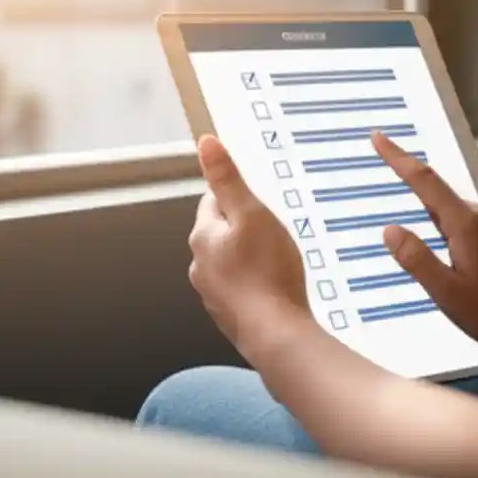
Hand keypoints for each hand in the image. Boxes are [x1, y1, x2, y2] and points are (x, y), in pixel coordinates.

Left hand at [188, 136, 313, 360]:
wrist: (276, 334)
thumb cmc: (268, 272)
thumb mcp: (252, 213)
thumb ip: (228, 179)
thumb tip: (205, 143)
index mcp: (202, 237)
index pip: (213, 201)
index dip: (238, 199)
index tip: (259, 203)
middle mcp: (200, 266)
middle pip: (220, 233)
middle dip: (244, 229)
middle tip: (274, 233)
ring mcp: (213, 293)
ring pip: (230, 263)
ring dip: (249, 259)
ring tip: (277, 262)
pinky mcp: (229, 315)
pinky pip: (241, 289)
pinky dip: (255, 285)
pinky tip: (275, 289)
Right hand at [372, 133, 477, 362]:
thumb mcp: (445, 293)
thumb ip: (415, 259)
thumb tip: (390, 230)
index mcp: (467, 224)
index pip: (425, 181)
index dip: (397, 157)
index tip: (377, 137)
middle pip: (440, 202)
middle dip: (425, 222)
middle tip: (433, 266)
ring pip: (457, 216)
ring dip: (444, 236)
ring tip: (458, 281)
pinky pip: (474, 225)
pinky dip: (461, 239)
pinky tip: (470, 272)